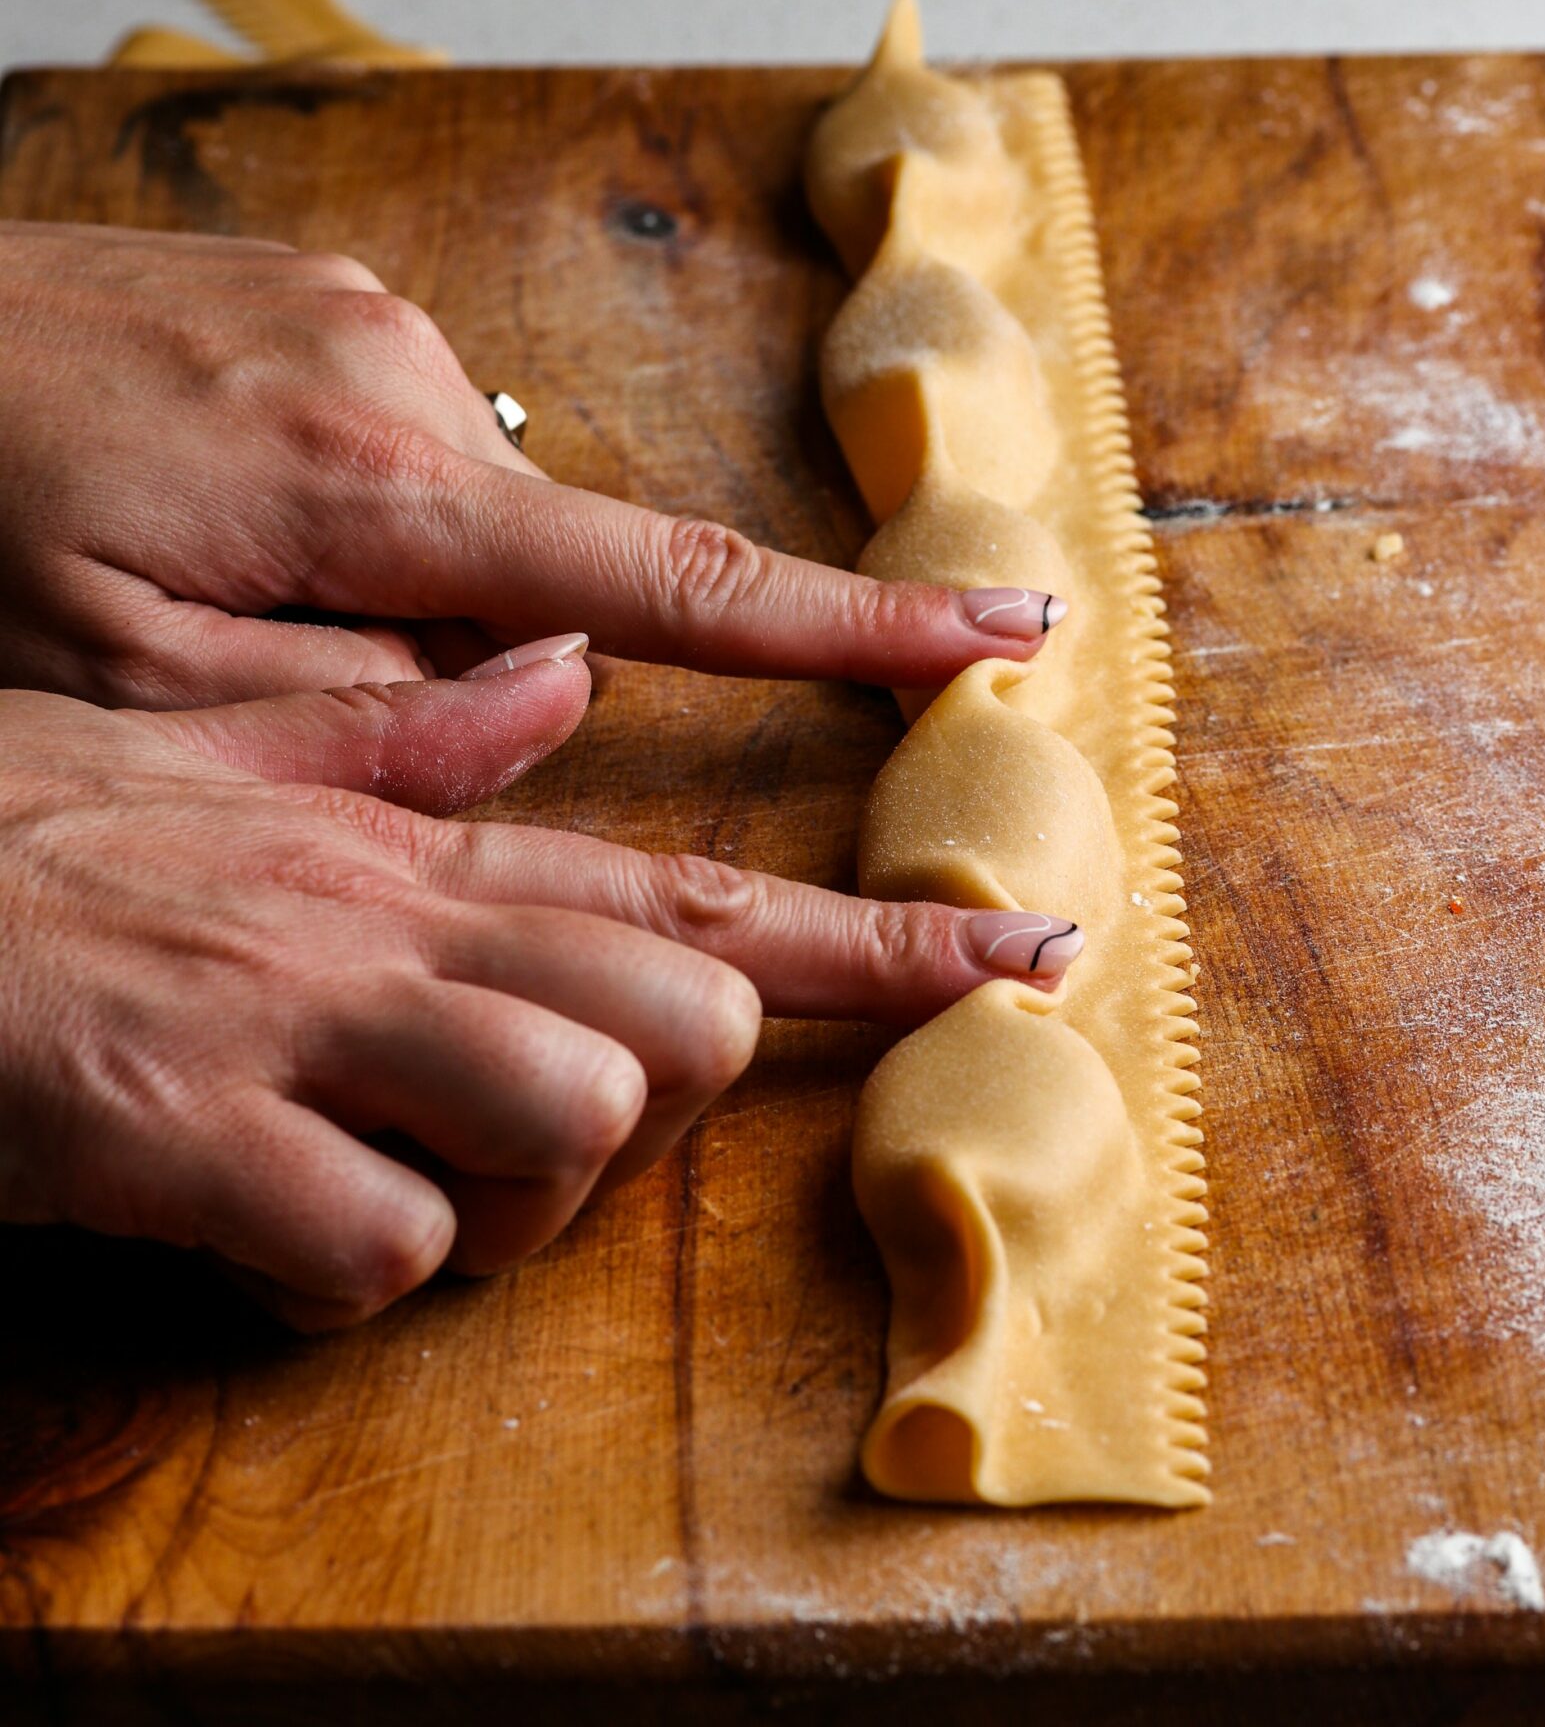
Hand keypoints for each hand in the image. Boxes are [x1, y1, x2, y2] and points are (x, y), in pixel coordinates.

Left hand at [0, 222, 1066, 705]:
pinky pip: (394, 452)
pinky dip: (337, 519)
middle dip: (444, 663)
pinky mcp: (325, 299)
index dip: (852, 632)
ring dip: (374, 594)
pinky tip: (203, 505)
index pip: (674, 589)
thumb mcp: (131, 680)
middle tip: (252, 653)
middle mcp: (405, 384)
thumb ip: (372, 715)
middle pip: (531, 587)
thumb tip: (560, 696)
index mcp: (376, 494)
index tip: (996, 633)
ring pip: (454, 529)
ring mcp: (367, 326)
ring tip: (195, 571)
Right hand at [0, 657, 1082, 1327]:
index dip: (888, 940)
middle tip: (532, 1118)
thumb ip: (410, 735)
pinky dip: (343, 1271)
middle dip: (659, 1104)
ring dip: (506, 1199)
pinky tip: (263, 1232)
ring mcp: (298, 1024)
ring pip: (569, 1126)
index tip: (1027, 960)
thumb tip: (561, 690)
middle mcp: (391, 922)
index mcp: (415, 846)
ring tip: (385, 1173)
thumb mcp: (228, 758)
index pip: (707, 897)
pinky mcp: (192, 1136)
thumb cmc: (31, 844)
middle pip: (685, 1021)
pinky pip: (375, 1247)